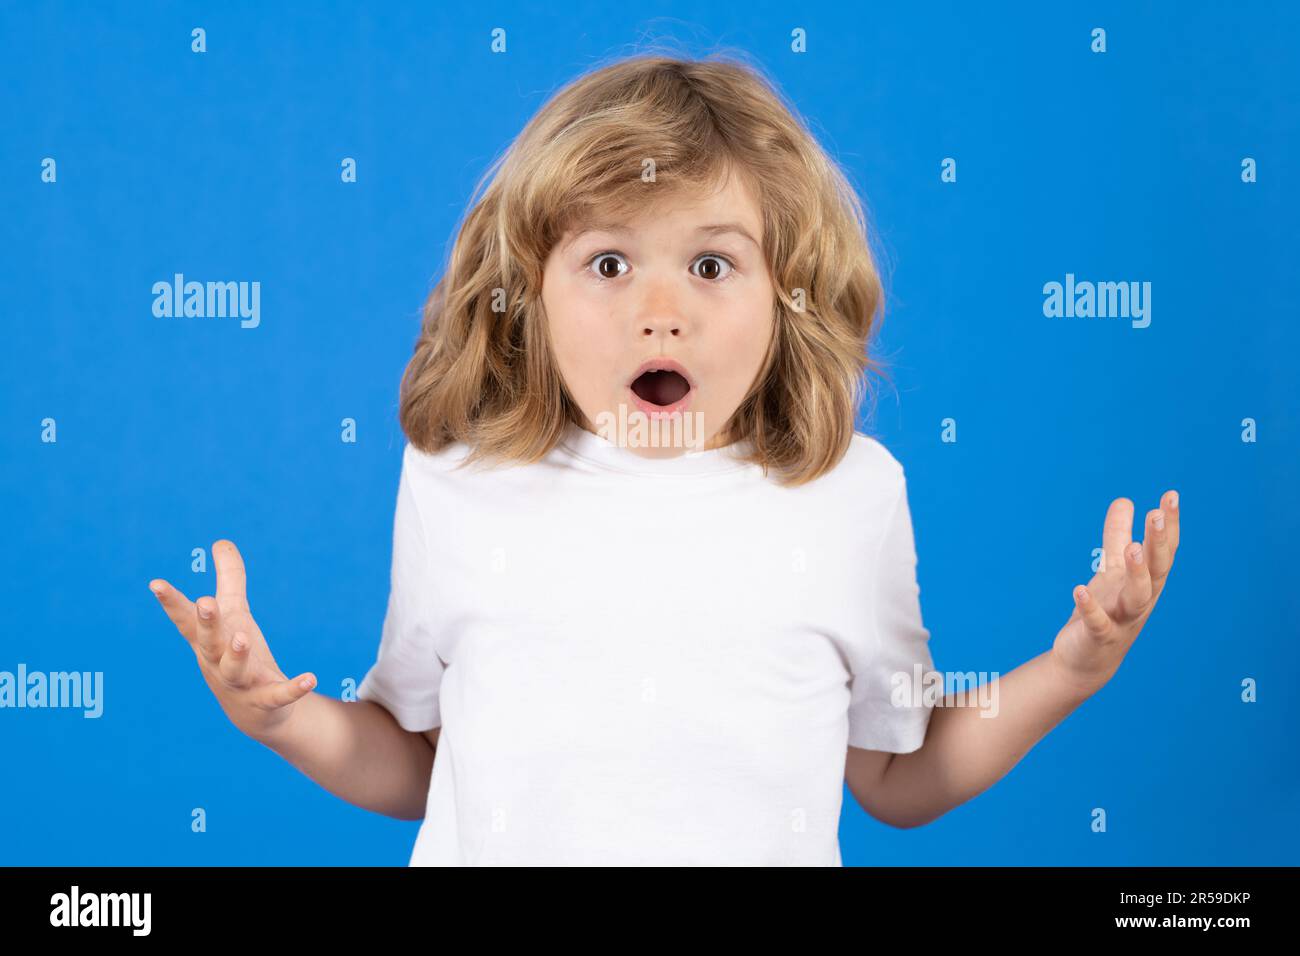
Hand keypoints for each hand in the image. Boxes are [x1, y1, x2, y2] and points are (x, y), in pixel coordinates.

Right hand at [149, 540, 315, 742]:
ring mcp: (241, 682)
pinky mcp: (266, 699)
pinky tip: (310, 678)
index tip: (156, 583)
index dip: (171, 602)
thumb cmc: (234, 654)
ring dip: (237, 653)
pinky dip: (293, 688)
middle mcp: (218, 661)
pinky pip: (279, 695)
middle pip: (209, 641)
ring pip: (234, 668)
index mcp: (208, 640)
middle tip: (205, 603)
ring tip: (243, 637)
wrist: (251, 713)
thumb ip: (229, 579)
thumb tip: (221, 541)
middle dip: (207, 623)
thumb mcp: (234, 614)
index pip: (186, 619)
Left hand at [1049, 491, 1180, 698]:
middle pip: (1157, 569)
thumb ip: (1117, 536)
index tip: (1171, 495)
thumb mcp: (1111, 569)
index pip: (1163, 550)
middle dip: (1159, 542)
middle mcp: (1142, 599)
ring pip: (1138, 596)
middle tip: (1158, 513)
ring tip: (1133, 548)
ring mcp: (1123, 620)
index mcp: (1147, 581)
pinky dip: (1090, 607)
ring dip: (1137, 573)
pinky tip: (1079, 589)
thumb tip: (1124, 500)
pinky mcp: (1099, 636)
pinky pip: (1098, 622)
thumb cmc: (1106, 609)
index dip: (1169, 525)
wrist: (1087, 659)